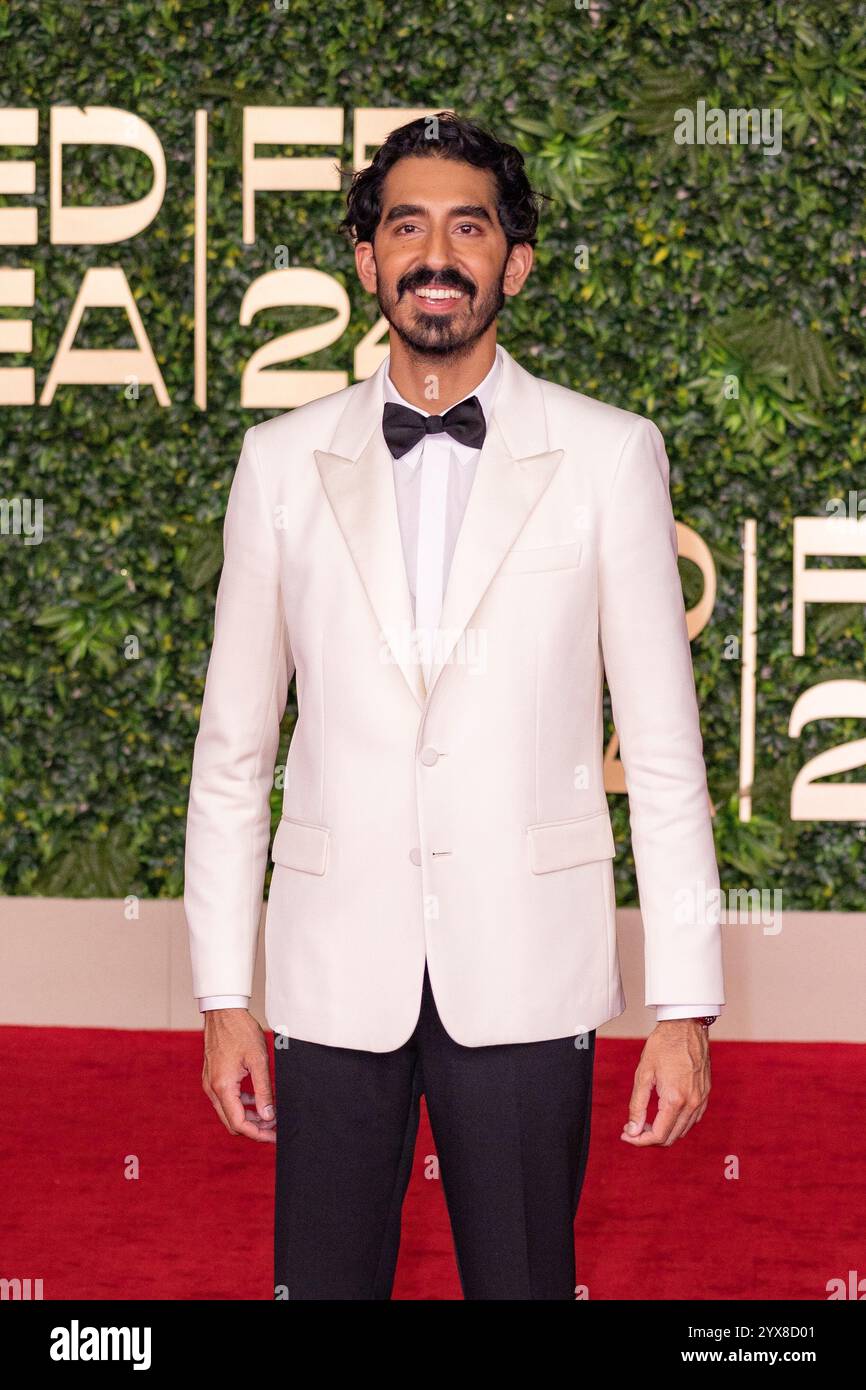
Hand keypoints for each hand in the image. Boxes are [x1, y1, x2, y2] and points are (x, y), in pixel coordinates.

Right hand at [202, 1008, 275, 1143]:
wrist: (223, 1011)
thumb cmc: (240, 1031)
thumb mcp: (258, 1060)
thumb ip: (263, 1090)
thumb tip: (268, 1116)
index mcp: (222, 1086)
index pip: (239, 1123)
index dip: (258, 1134)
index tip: (274, 1136)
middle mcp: (212, 1089)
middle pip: (232, 1122)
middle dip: (254, 1128)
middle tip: (275, 1127)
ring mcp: (210, 1083)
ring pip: (229, 1112)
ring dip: (249, 1117)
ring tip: (270, 1114)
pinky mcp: (213, 1077)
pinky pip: (227, 1100)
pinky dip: (242, 1104)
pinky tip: (258, 1099)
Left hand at [621, 1019, 709, 1147]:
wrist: (686, 1026)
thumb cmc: (664, 1045)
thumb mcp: (643, 1074)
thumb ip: (637, 1105)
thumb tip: (632, 1130)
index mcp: (675, 1099)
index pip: (658, 1135)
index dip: (639, 1140)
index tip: (626, 1135)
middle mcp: (692, 1103)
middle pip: (671, 1137)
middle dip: (649, 1138)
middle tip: (632, 1129)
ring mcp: (701, 1100)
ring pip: (682, 1131)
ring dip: (664, 1132)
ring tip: (645, 1123)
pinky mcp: (705, 1094)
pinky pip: (692, 1120)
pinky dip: (677, 1124)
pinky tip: (664, 1115)